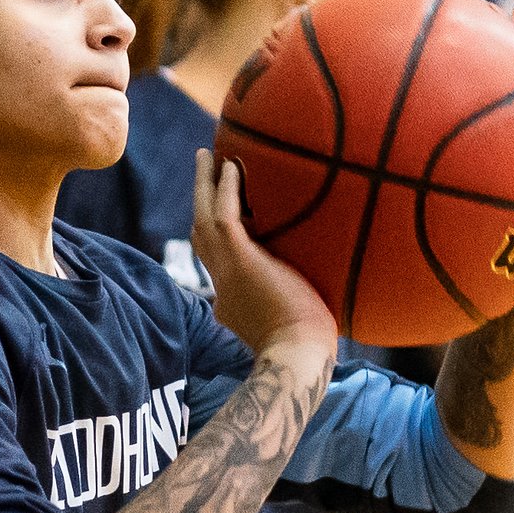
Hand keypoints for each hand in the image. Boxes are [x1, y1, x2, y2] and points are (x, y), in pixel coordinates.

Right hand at [192, 148, 336, 370]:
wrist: (298, 357)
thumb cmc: (309, 350)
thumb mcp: (293, 326)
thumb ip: (293, 310)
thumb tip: (314, 307)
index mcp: (229, 302)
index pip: (214, 265)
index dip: (213, 240)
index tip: (222, 217)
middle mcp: (221, 285)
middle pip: (200, 236)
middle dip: (200, 203)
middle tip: (204, 172)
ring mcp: (227, 272)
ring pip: (203, 219)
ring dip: (204, 185)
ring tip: (207, 155)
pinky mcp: (240, 260)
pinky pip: (224, 216)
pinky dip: (226, 190)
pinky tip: (231, 167)